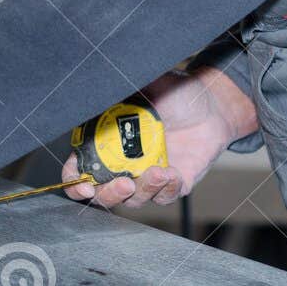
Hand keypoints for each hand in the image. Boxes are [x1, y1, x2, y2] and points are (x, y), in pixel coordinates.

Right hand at [63, 66, 256, 208]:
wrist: (212, 104)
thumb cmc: (174, 93)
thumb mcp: (144, 86)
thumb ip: (119, 92)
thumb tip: (96, 87)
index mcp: (107, 142)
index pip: (80, 168)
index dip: (75, 180)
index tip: (83, 184)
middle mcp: (124, 164)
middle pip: (103, 194)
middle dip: (109, 195)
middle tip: (124, 184)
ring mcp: (147, 176)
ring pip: (135, 200)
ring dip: (143, 190)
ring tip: (158, 172)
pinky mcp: (173, 184)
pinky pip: (164, 197)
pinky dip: (166, 190)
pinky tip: (173, 174)